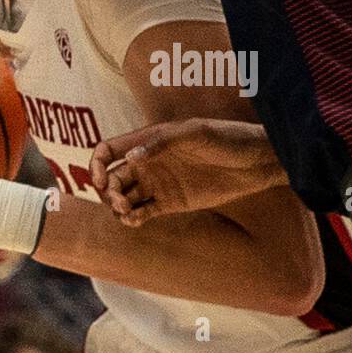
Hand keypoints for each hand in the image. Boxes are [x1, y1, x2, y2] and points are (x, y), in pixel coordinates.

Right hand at [90, 118, 283, 225]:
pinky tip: (135, 220)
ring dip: (117, 206)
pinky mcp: (170, 203)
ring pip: (124, 197)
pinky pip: (143, 212)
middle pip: (112, 178)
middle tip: (119, 200)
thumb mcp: (195, 133)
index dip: (96, 164)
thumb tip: (131, 158)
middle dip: (108, 191)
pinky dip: (132, 218)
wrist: (255, 163)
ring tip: (128, 211)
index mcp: (148, 140)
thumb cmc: (227, 138)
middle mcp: (148, 162)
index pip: (108, 150)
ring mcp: (158, 184)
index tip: (101, 179)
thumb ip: (161, 143)